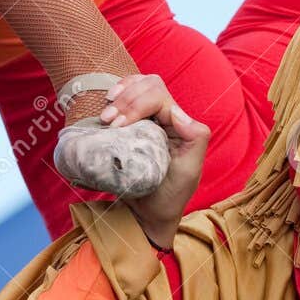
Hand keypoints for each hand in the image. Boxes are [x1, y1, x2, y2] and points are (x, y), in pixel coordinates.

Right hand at [99, 74, 208, 248]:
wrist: (149, 214)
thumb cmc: (171, 196)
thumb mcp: (190, 171)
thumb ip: (195, 139)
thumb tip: (176, 111)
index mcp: (180, 124)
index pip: (158, 97)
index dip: (136, 105)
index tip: (117, 125)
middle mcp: (165, 118)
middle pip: (148, 85)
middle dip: (126, 99)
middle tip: (107, 120)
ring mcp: (148, 119)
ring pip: (137, 85)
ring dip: (120, 94)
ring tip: (104, 115)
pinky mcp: (131, 125)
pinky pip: (125, 97)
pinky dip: (116, 93)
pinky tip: (106, 100)